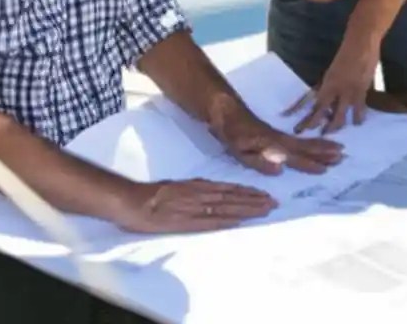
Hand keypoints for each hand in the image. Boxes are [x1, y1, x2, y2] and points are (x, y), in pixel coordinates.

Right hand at [113, 179, 277, 233]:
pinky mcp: (186, 221)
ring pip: (226, 207)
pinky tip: (240, 221)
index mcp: (198, 186)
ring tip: (265, 210)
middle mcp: (200, 194)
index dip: (248, 192)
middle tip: (274, 203)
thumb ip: (196, 189)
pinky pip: (209, 221)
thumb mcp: (178, 186)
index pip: (229, 189)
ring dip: (247, 209)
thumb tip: (212, 192)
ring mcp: (194, 207)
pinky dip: (226, 220)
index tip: (264, 195)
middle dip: (254, 200)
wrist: (133, 201)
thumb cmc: (152, 194)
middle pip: (233, 197)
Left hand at [216, 106, 345, 174]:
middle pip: (306, 147)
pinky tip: (317, 146)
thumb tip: (281, 168)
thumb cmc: (231, 133)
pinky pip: (298, 140)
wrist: (226, 111)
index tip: (327, 169)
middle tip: (343, 156)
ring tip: (339, 149)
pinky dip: (311, 143)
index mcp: (272, 145)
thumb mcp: (240, 151)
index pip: (296, 156)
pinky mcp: (275, 134)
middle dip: (324, 152)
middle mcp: (279, 140)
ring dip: (322, 146)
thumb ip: (260, 160)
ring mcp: (278, 136)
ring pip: (304, 142)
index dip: (311, 164)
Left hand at [288, 44, 377, 133]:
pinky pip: (358, 110)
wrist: (361, 43)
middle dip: (317, 126)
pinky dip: (358, 118)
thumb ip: (330, 84)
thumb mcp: (333, 70)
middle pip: (321, 113)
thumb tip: (326, 96)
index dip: (306, 116)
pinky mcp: (361, 91)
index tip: (299, 128)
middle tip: (317, 135)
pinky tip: (358, 124)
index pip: (312, 104)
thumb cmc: (347, 53)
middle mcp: (333, 89)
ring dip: (336, 126)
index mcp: (325, 82)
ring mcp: (348, 92)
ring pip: (339, 116)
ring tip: (335, 132)